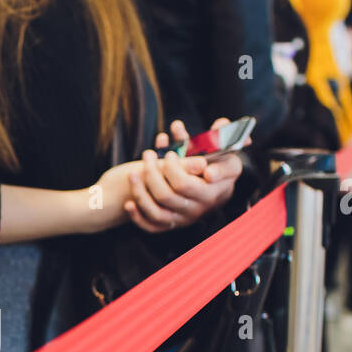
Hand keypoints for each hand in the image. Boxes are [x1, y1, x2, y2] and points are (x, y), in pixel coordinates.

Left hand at [124, 119, 242, 232]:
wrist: (213, 188)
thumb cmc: (214, 164)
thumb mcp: (222, 150)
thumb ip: (219, 136)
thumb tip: (221, 124)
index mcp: (217, 186)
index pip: (196, 181)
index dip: (178, 168)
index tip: (169, 154)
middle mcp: (203, 204)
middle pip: (171, 192)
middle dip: (155, 171)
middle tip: (148, 155)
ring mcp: (187, 217)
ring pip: (158, 210)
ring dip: (141, 191)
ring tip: (134, 171)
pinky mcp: (173, 224)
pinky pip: (153, 226)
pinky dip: (138, 216)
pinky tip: (129, 203)